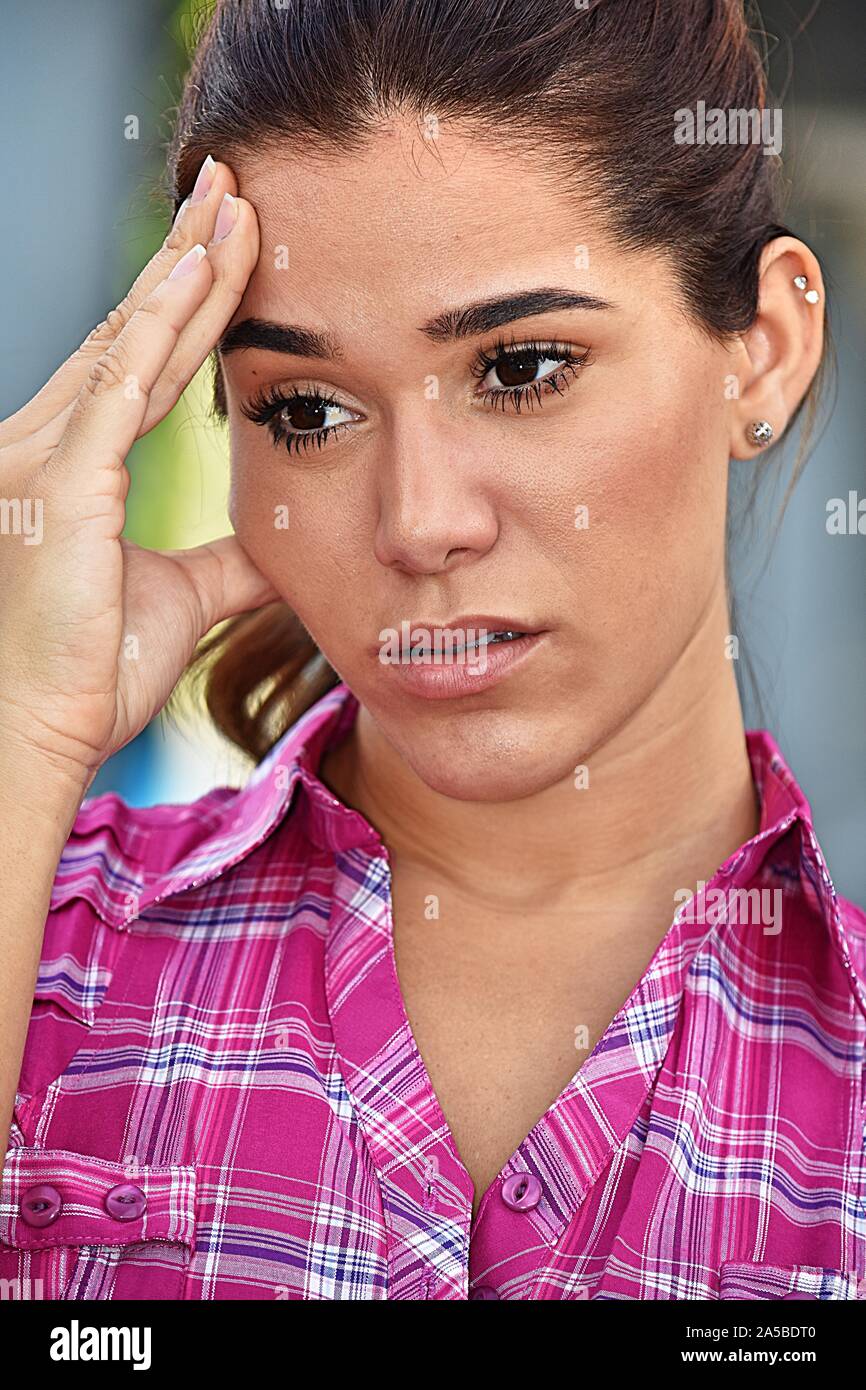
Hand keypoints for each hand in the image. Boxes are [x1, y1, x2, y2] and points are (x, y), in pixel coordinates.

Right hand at [0, 158, 278, 788]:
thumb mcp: (181, 598)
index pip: (139, 365)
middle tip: (232, 187)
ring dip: (186, 267)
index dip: (184, 304)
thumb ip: (228, 560)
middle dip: (186, 258)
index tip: (226, 247)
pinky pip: (119, 385)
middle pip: (133, 333)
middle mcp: (46, 441)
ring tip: (232, 199)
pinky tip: (197, 269)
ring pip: (131, 341)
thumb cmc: (89, 675)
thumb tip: (282, 541)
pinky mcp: (58, 480)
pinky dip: (161, 324)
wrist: (35, 736)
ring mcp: (44, 454)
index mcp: (71, 466)